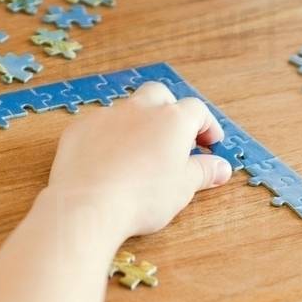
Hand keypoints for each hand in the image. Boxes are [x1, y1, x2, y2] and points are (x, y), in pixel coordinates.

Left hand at [42, 81, 232, 240]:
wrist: (89, 206)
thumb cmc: (142, 198)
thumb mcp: (183, 188)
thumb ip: (204, 172)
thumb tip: (221, 167)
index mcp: (173, 120)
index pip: (197, 111)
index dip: (206, 126)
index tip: (210, 145)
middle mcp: (141, 109)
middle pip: (160, 96)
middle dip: (170, 111)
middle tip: (175, 138)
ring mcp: (108, 115)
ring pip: (127, 109)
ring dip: (137, 125)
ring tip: (139, 155)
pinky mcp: (80, 128)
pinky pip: (99, 125)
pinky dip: (107, 138)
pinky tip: (107, 162)